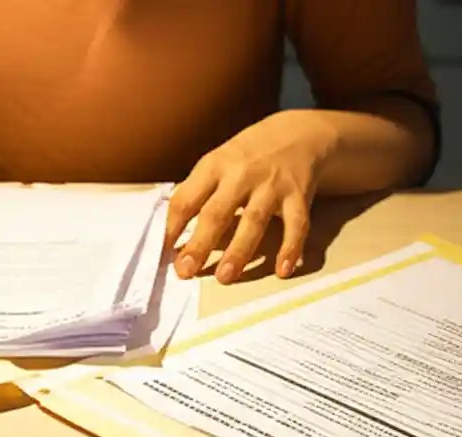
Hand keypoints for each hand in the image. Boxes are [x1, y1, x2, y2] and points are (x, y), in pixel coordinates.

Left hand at [165, 110, 336, 283]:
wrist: (299, 133)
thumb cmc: (247, 157)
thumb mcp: (218, 162)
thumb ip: (197, 193)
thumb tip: (170, 233)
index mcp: (214, 166)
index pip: (186, 199)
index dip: (171, 227)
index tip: (162, 253)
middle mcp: (242, 174)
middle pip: (217, 212)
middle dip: (200, 243)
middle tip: (185, 271)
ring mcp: (272, 185)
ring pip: (253, 221)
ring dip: (239, 251)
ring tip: (224, 277)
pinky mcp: (299, 195)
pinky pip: (296, 225)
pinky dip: (291, 248)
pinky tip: (282, 271)